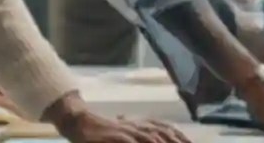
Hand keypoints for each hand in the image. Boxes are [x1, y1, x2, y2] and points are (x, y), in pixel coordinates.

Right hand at [44, 93, 189, 142]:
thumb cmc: (104, 132)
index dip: (180, 136)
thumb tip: (152, 136)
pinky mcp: (117, 136)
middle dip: (177, 141)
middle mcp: (137, 125)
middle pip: (163, 133)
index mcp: (141, 123)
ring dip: (163, 142)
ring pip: (151, 138)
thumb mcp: (124, 132)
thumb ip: (137, 135)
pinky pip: (132, 142)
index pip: (166, 128)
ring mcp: (128, 130)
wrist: (83, 124)